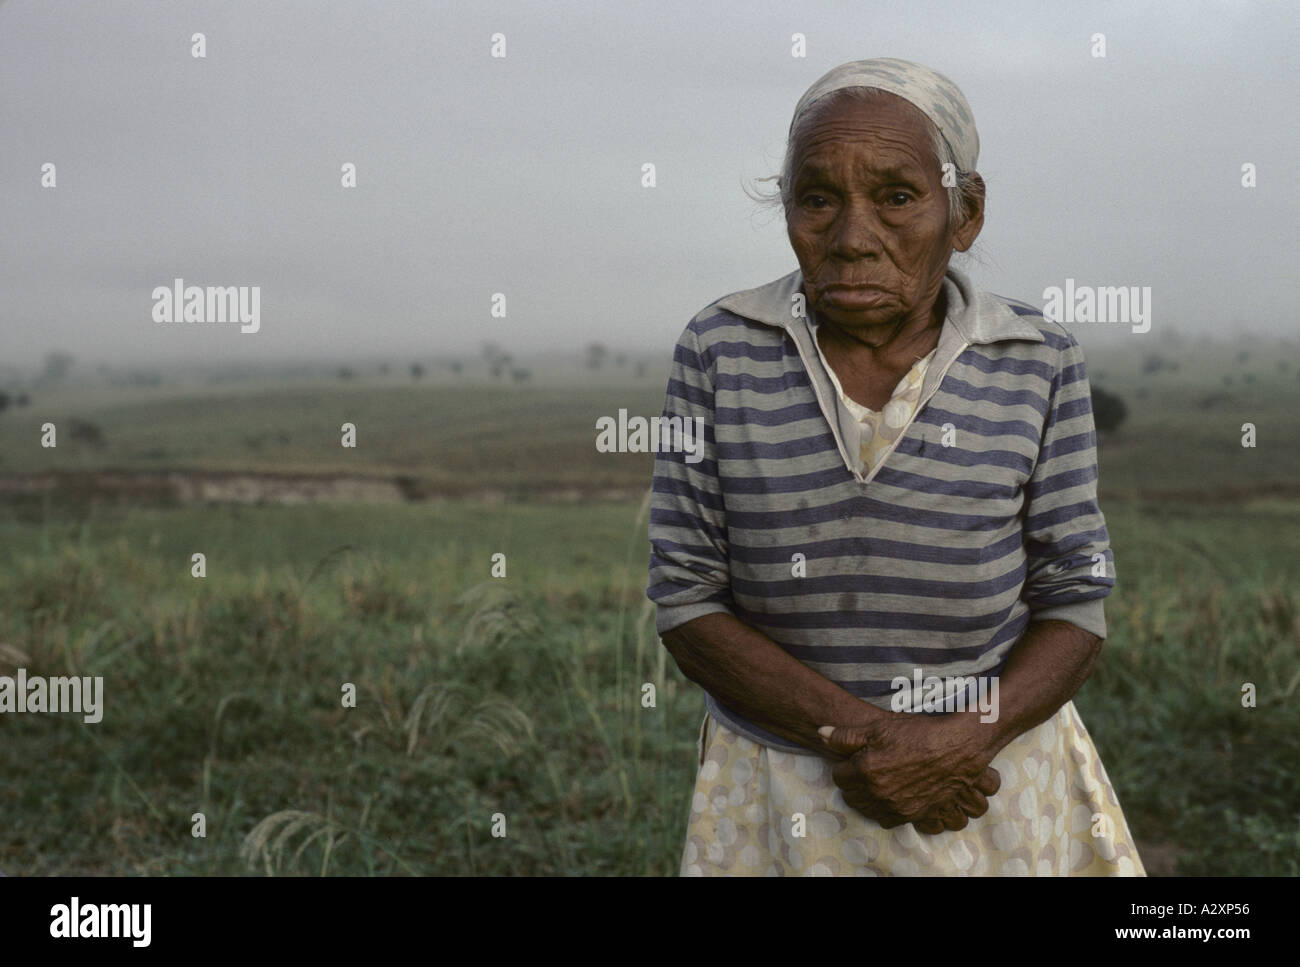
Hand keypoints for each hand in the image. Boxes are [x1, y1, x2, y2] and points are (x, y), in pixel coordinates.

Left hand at [818, 714, 1000, 833]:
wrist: (957, 748)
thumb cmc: (918, 733)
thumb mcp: (879, 727)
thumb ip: (846, 735)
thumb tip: (821, 733)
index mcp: (867, 770)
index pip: (839, 776)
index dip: (844, 765)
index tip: (852, 759)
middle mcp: (880, 793)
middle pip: (851, 795)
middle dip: (853, 782)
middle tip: (863, 769)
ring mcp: (897, 807)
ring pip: (868, 809)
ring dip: (867, 797)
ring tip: (875, 782)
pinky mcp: (914, 815)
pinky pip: (888, 819)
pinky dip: (884, 809)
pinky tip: (890, 794)